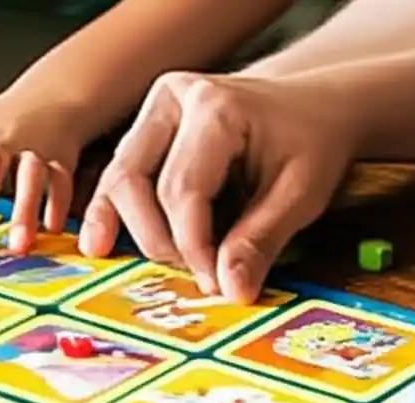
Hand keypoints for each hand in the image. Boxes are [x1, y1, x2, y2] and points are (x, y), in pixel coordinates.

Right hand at [78, 71, 354, 302]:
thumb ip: (261, 240)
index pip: (182, 190)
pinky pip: (116, 177)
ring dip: (134, 230)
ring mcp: (152, 112)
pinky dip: (108, 213)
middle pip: (135, 181)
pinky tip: (97, 245)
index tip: (215, 284)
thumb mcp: (303, 192)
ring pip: (119, 180)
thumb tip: (230, 292)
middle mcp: (171, 99)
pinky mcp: (144, 130)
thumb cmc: (313, 142)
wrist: (317, 104)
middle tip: (194, 274)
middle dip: (158, 239)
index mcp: (214, 104)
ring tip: (164, 264)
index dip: (192, 245)